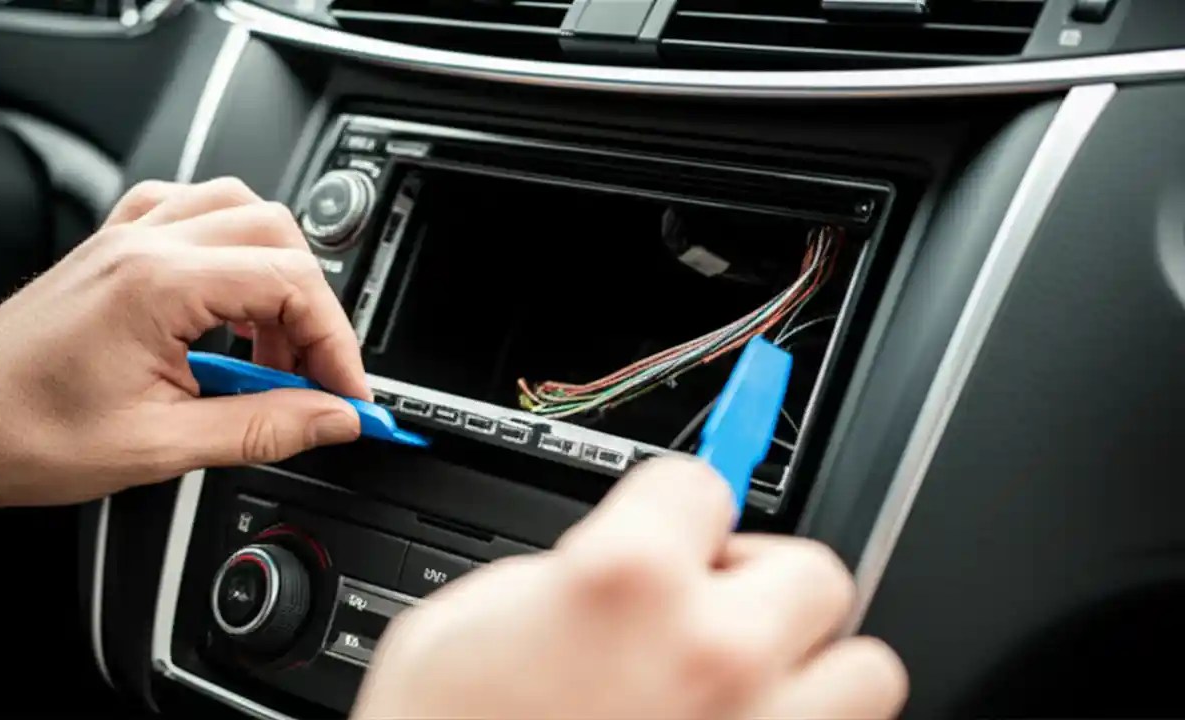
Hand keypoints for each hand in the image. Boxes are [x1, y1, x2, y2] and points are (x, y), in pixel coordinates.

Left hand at [0, 178, 368, 517]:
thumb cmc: (24, 434)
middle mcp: (144, 244)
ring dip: (277, 272)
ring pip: (241, 208)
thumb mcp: (161, 446)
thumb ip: (264, 428)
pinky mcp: (113, 247)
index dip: (336, 343)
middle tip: (317, 374)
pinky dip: (230, 249)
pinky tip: (227, 302)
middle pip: (278, 235)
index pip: (290, 284)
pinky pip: (192, 211)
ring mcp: (127, 238)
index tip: (348, 394)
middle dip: (314, 307)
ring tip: (272, 344)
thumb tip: (334, 419)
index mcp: (157, 285)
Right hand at [353, 457, 906, 719]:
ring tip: (746, 685)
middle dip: (760, 584)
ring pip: (865, 670)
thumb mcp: (467, 620)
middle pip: (813, 571)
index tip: (668, 530)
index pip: (701, 485)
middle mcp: (711, 654)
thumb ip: (567, 569)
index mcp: (626, 581)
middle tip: (708, 611)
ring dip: (812, 668)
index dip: (673, 511)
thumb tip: (624, 558)